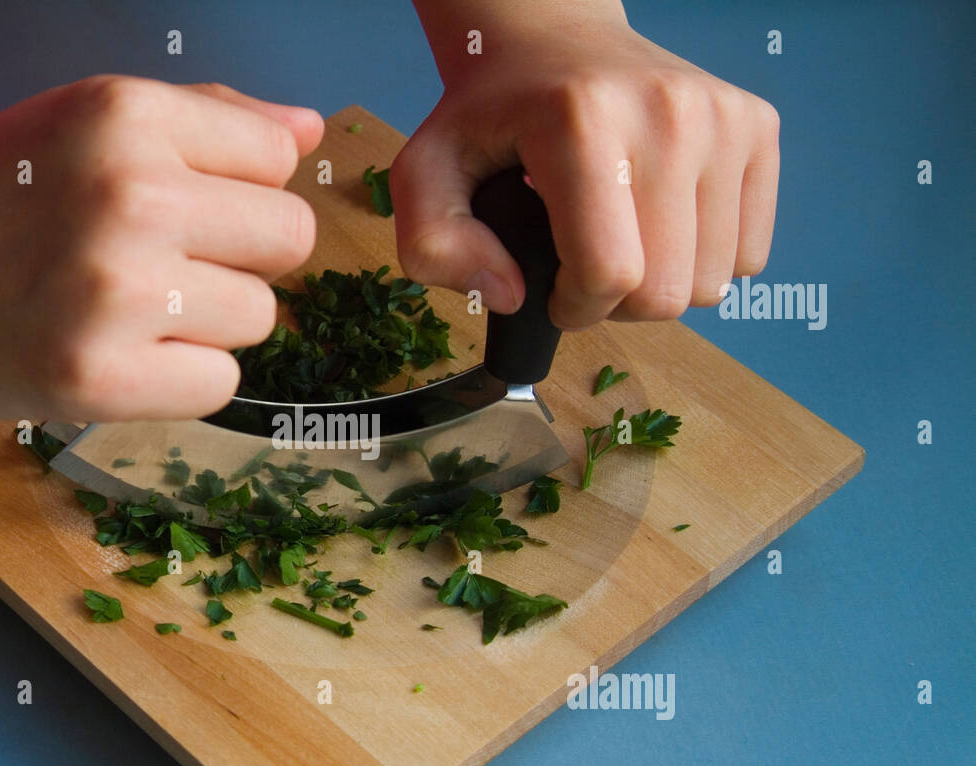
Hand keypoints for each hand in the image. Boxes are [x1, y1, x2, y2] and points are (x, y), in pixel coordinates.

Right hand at [0, 76, 322, 419]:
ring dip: (209, 324)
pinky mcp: (100, 381)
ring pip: (259, 318)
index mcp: (128, 116)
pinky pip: (219, 386)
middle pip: (289, 240)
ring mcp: (117, 294)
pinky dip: (180, 381)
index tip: (185, 210)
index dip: (242, 192)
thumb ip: (206, 118)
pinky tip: (121, 357)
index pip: (279, 160)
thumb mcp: (86, 120)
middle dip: (242, 258)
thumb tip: (309, 132)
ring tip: (128, 311)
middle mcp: (131, 196)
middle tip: (166, 266)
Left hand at [395, 2, 778, 327]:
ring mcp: (723, 117)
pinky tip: (660, 224)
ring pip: (712, 283)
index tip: (551, 291)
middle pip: (666, 291)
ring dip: (661, 286)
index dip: (574, 309)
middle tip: (583, 266)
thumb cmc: (491, 114)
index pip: (608, 273)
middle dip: (617, 305)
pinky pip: (748, 253)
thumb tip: (513, 296)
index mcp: (582, 123)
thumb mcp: (426, 172)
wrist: (552, 38)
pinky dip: (704, 260)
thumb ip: (433, 246)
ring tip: (621, 242)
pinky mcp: (757, 126)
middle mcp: (668, 112)